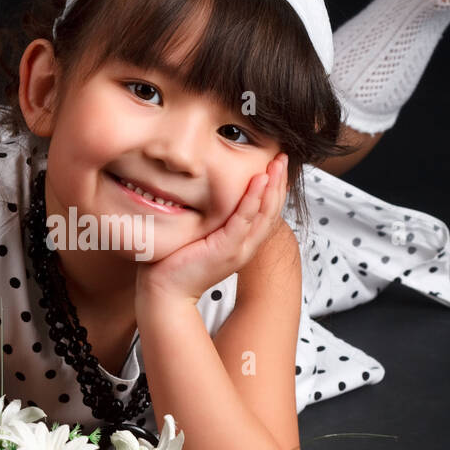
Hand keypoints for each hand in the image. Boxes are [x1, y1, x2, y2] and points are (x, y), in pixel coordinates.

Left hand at [136, 154, 288, 303]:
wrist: (165, 292)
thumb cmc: (176, 262)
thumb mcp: (201, 236)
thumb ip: (212, 219)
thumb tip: (207, 195)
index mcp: (242, 243)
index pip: (266, 212)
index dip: (274, 188)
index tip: (276, 165)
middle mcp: (245, 246)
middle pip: (271, 211)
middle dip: (279, 182)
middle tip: (283, 157)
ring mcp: (238, 249)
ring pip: (264, 214)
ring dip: (272, 186)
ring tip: (277, 163)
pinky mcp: (226, 249)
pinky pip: (244, 220)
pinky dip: (253, 199)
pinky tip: (259, 180)